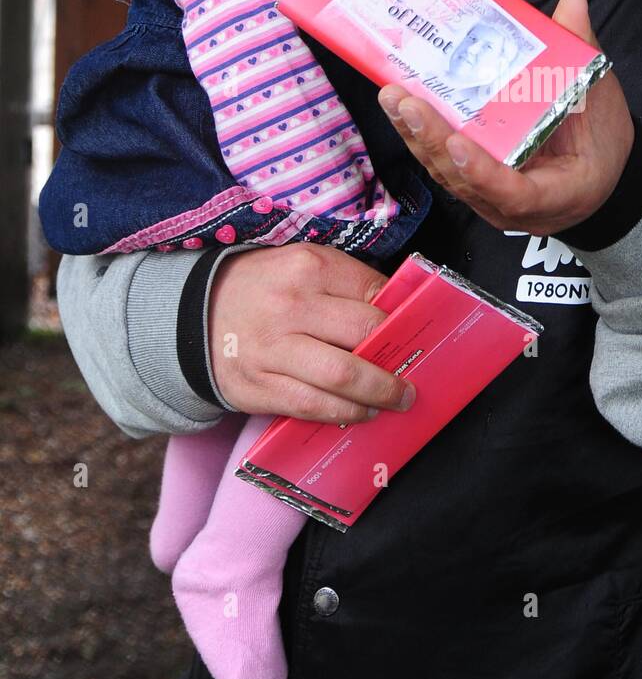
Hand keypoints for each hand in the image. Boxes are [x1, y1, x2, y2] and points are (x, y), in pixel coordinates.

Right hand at [208, 243, 416, 422]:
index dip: (400, 317)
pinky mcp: (257, 384)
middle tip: (412, 380)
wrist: (191, 314)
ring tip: (396, 401)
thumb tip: (398, 311)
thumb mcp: (303, 265)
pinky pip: (311, 405)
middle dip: (396, 360)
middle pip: (363, 335)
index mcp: (308, 266)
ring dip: (378, 395)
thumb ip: (347, 283)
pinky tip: (360, 413)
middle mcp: (290, 305)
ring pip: (341, 377)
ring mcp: (272, 348)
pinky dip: (343, 413)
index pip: (373, 292)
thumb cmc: (264, 288)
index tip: (414, 335)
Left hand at [377, 0, 633, 237]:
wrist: (599, 178)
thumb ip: (584, 56)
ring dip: (416, 135)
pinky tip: (403, 109)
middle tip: (407, 102)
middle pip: (464, 181)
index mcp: (556, 194)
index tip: (457, 144)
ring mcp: (489, 197)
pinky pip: (444, 165)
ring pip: (446, 172)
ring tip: (394, 97)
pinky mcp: (474, 183)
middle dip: (431, 140)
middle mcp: (514, 205)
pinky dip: (422, 136)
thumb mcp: (603, 102)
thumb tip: (572, 4)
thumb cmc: (603, 145)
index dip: (482, 174)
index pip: (513, 194)